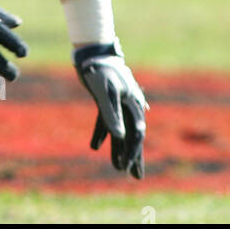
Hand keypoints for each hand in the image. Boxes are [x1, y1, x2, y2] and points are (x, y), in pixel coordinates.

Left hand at [74, 39, 147, 178]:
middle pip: (133, 135)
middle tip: (136, 177)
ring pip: (121, 131)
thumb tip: (119, 136)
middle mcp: (129, 105)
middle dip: (134, 156)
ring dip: (120, 149)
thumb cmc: (100, 70)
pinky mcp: (106, 100)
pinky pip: (105, 121)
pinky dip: (101, 133)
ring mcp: (118, 103)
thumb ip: (111, 115)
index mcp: (133, 103)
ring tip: (120, 168)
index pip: (136, 132)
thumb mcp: (105, 93)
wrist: (93, 51)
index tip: (127, 167)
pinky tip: (95, 147)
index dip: (133, 151)